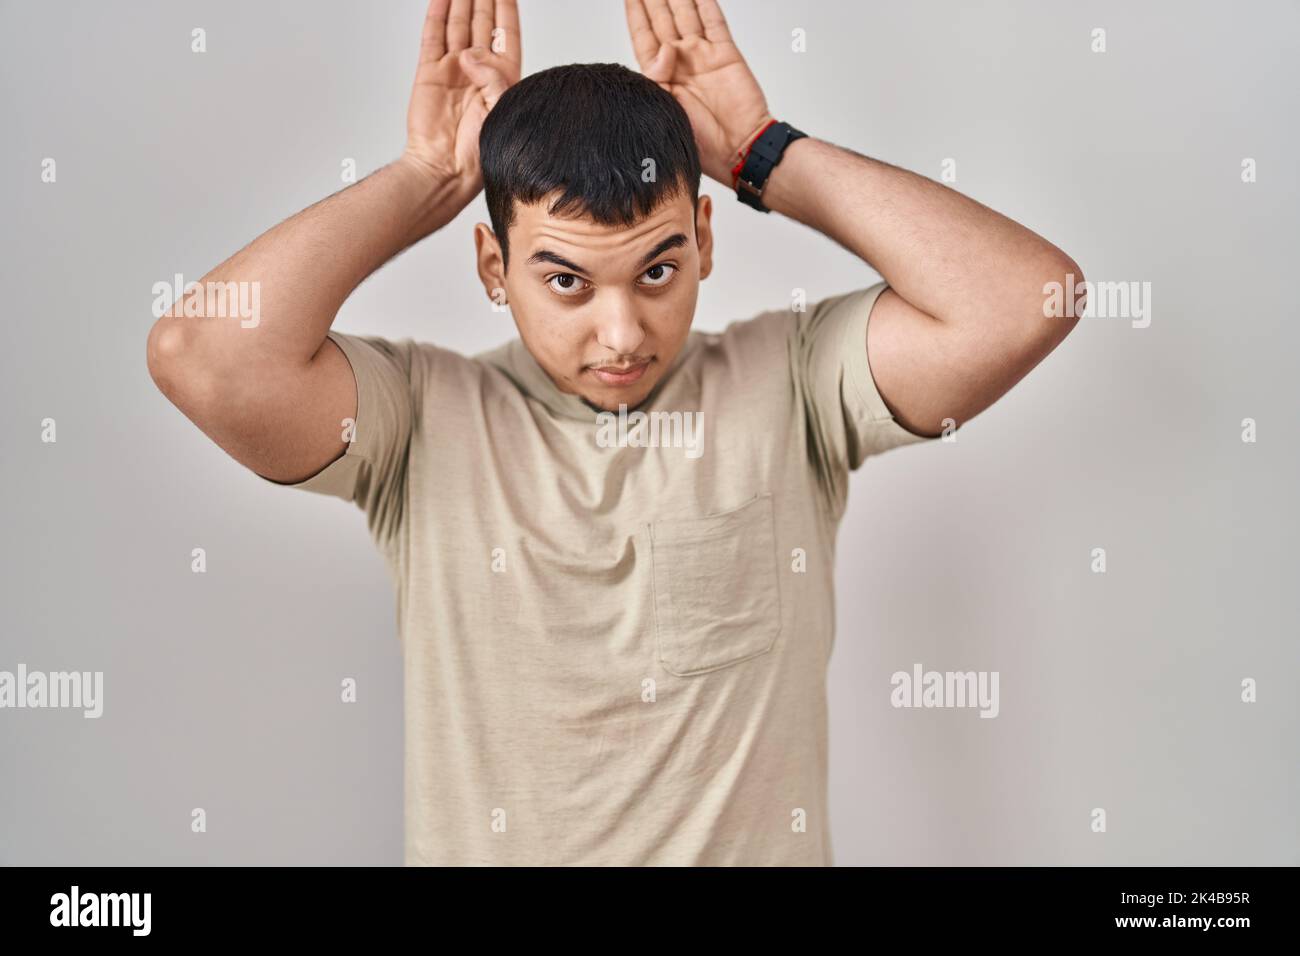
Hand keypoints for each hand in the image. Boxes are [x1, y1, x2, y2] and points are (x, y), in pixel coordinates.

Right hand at [402, 0, 521, 192]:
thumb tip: (469, 53)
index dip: (505, 7)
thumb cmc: (479, 149)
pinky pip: (433, 36)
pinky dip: (437, 15)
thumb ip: (493, 76)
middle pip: (481, 22)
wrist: (448, 169)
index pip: (505, 33)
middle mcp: (478, 70)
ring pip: (458, 24)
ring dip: (461, 0)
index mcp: (502, 77)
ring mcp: (453, 69)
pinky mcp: (429, 73)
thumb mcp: (501, 109)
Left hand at [624, 0, 772, 185]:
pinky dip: (706, 2)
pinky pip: (714, 21)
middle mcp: (682, 63)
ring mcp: (703, 56)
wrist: (737, 149)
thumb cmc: (702, 140)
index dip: (637, 14)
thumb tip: (665, 47)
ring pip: (686, 15)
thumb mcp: (664, 109)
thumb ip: (656, 76)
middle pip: (663, 20)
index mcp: (662, 77)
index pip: (644, 37)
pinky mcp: (725, 54)